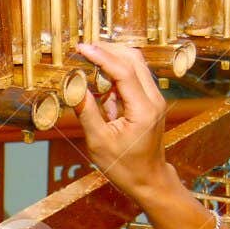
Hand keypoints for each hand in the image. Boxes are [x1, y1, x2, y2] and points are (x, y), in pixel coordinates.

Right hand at [73, 41, 181, 208]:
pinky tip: (101, 78)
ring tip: (89, 60)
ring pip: (136, 65)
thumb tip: (74, 87)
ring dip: (113, 58)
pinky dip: (118, 71)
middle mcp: (154, 99)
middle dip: (109, 50)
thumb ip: (87, 112)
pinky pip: (135, 77)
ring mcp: (155, 99)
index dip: (101, 56)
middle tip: (84, 49)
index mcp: (143, 110)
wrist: (148, 180)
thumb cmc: (124, 167)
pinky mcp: (151, 101)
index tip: (82, 48)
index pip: (123, 71)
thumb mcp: (99, 142)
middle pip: (134, 59)